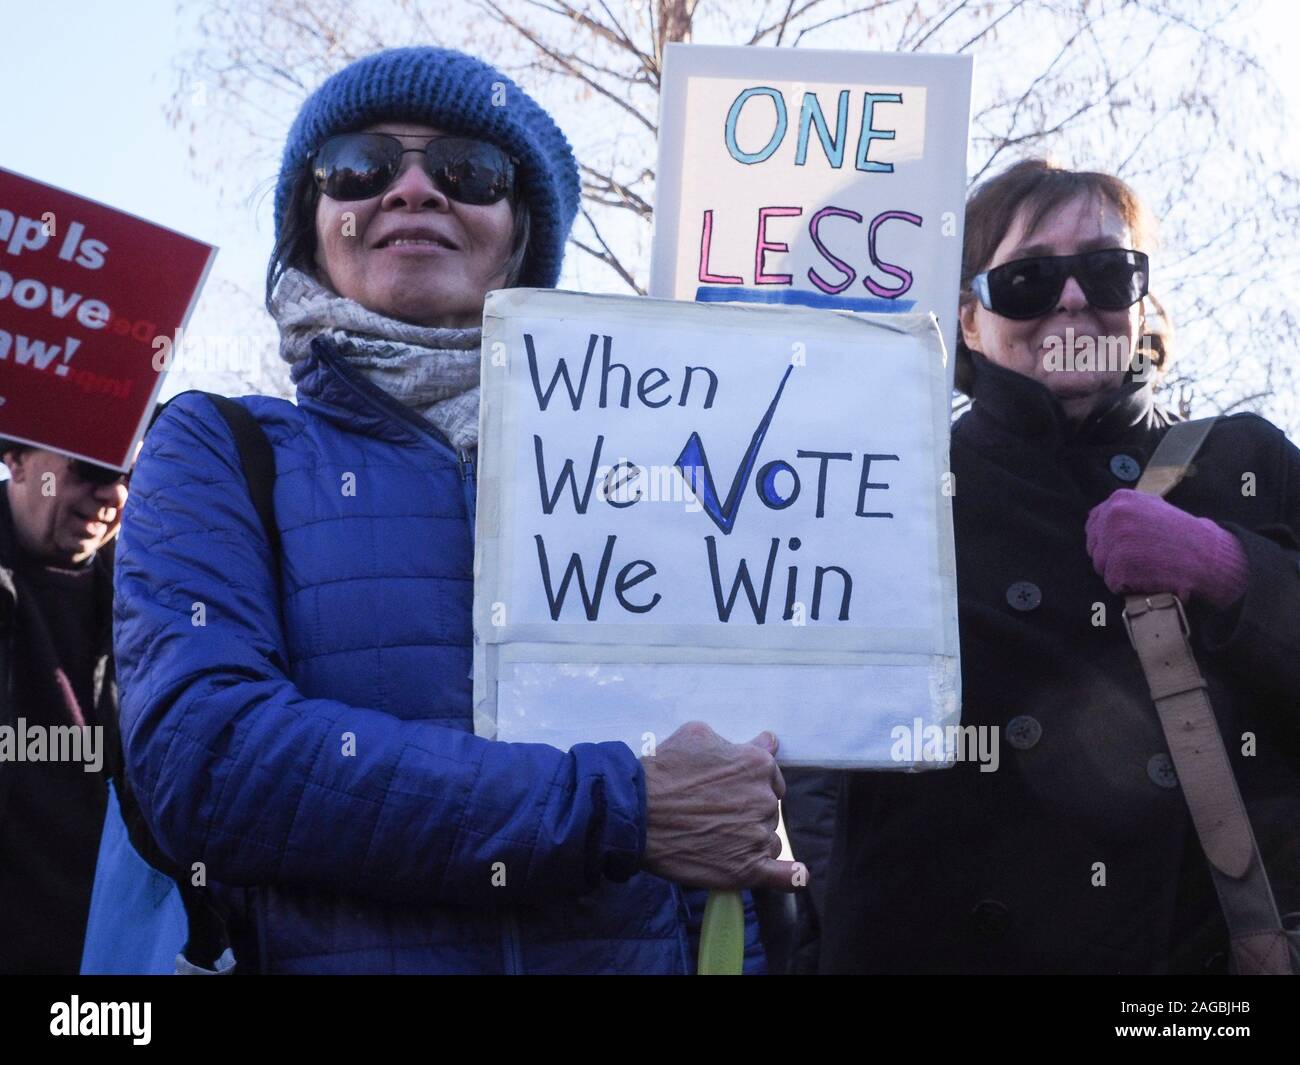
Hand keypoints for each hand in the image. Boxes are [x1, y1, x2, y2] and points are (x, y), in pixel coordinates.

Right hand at [640, 722, 804, 892]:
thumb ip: (736, 741)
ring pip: (768, 838)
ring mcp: (758, 835)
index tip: (729, 789)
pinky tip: (794, 875)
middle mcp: (765, 799)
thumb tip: (768, 740)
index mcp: (757, 765)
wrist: (635, 813)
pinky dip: (790, 876)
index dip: (749, 782)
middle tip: (714, 812)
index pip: (770, 775)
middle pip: (768, 807)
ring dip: (752, 839)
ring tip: (719, 839)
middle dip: (747, 809)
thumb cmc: (662, 770)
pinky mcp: (748, 869)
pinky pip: (784, 875)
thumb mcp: (697, 736)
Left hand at [1085, 489, 1247, 608]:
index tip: (1128, 547)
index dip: (1107, 541)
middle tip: (1142, 558)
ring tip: (1148, 565)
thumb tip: (1095, 516)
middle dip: (1113, 558)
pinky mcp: (1119, 566)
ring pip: (1101, 567)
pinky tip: (1149, 576)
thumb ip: (1124, 511)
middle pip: (1095, 548)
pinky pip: (1113, 583)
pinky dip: (1129, 586)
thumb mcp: (1153, 508)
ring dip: (1121, 573)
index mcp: (1120, 500)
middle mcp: (1113, 516)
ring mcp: (1115, 541)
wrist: (1207, 557)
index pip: (1092, 525)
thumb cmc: (1182, 535)